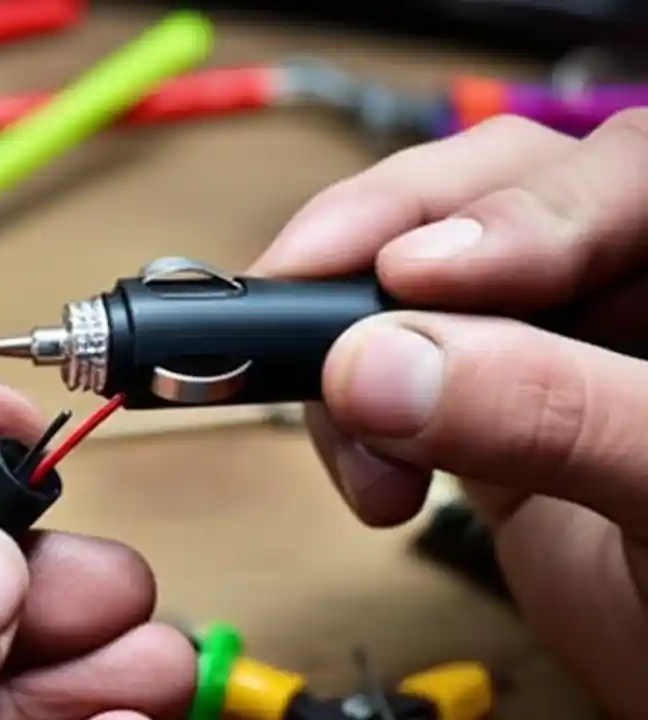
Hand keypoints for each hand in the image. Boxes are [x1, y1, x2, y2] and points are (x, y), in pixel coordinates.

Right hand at [250, 111, 647, 716]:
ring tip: (354, 433)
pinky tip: (373, 478)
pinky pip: (394, 368)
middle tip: (304, 293)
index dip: (515, 207)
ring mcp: (555, 341)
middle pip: (494, 194)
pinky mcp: (493, 403)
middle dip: (389, 245)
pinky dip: (352, 416)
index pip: (619, 173)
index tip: (416, 272)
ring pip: (420, 279)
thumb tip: (381, 362)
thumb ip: (552, 413)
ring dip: (354, 346)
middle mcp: (627, 281)